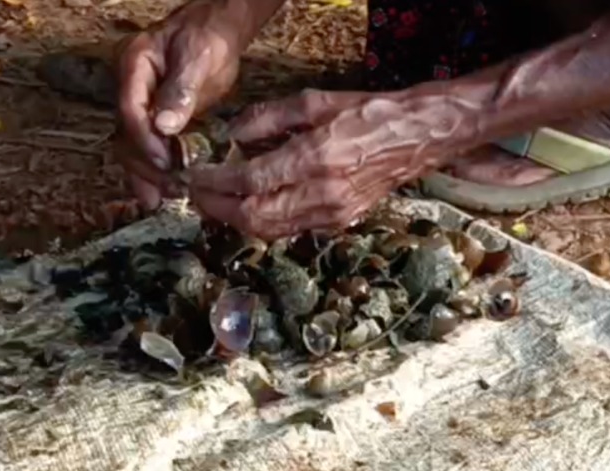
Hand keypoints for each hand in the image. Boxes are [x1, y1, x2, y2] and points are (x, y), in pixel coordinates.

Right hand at [116, 0, 256, 208]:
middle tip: (171, 188)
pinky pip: (148, 149)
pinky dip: (155, 172)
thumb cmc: (206, 35)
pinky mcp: (154, 119)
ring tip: (168, 197)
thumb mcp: (197, 56)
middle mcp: (130, 88)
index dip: (145, 140)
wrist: (214, 30)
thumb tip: (165, 126)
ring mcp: (140, 105)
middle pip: (126, 134)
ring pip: (133, 147)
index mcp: (133, 65)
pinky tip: (165, 194)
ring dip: (147, 175)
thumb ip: (181, 91)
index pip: (129, 110)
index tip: (166, 162)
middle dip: (145, 165)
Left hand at [186, 88, 472, 237]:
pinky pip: (292, 230)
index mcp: (315, 158)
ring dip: (238, 220)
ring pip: (272, 230)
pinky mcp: (341, 223)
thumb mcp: (314, 102)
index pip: (250, 181)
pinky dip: (264, 222)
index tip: (194, 175)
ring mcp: (333, 213)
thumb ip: (267, 119)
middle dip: (219, 209)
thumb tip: (231, 136)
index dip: (216, 183)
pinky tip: (251, 207)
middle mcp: (323, 193)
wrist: (415, 137)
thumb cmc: (368, 114)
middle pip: (255, 216)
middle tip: (196, 196)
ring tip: (216, 204)